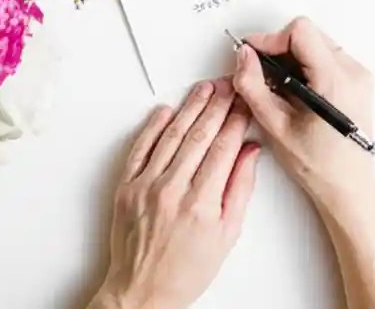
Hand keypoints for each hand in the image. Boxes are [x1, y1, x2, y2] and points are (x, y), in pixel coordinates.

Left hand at [89, 79, 260, 308]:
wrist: (141, 291)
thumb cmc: (184, 271)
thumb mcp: (227, 235)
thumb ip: (239, 190)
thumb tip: (249, 153)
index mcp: (201, 204)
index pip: (223, 148)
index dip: (236, 120)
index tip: (244, 104)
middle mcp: (171, 190)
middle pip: (199, 135)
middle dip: (216, 105)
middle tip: (227, 86)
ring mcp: (145, 186)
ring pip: (171, 136)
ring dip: (189, 108)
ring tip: (203, 90)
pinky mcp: (126, 187)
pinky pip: (140, 148)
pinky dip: (153, 127)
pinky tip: (166, 111)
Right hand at [231, 18, 374, 210]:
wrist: (347, 185)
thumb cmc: (317, 164)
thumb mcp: (275, 125)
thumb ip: (253, 86)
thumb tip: (243, 56)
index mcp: (335, 81)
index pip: (300, 32)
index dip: (270, 40)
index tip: (252, 56)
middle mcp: (352, 72)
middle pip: (308, 34)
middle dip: (279, 49)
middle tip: (261, 74)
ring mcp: (358, 76)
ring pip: (316, 43)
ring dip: (291, 58)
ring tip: (279, 88)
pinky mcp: (357, 81)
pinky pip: (325, 57)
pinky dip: (305, 66)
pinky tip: (295, 92)